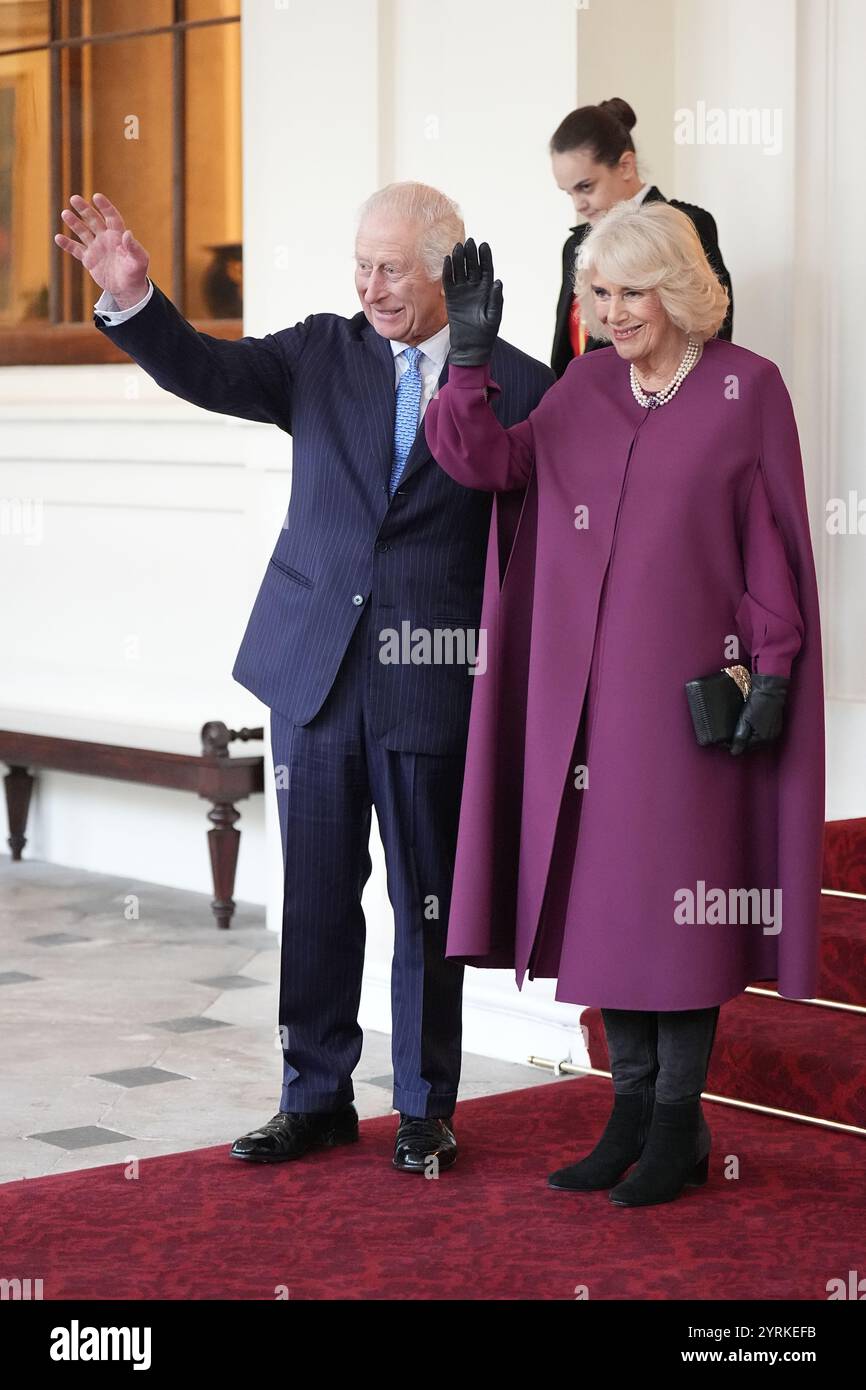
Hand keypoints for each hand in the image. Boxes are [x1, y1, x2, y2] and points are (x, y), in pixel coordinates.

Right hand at [54, 193, 149, 306]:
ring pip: (83, 232)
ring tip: (65, 213)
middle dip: (84, 209)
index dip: (105, 207)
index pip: (111, 217)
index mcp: (118, 236)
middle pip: (93, 220)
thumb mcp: (139, 261)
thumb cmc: (136, 274)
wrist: (127, 289)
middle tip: (74, 198)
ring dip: (74, 223)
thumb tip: (128, 233)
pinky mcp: (89, 259)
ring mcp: (96, 248)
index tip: (96, 196)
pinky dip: (67, 244)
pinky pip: (76, 249)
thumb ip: (134, 248)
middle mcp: (105, 238)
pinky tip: (58, 237)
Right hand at [443, 238, 502, 366]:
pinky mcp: (451, 298)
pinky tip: (447, 260)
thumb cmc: (485, 333)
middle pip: (473, 267)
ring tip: (458, 247)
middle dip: (471, 254)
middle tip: (469, 241)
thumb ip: (496, 299)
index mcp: (488, 290)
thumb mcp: (494, 316)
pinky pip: (449, 282)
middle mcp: (475, 288)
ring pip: (460, 272)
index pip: (487, 269)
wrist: (470, 347)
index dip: (485, 257)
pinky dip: (448, 271)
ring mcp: (463, 292)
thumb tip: (498, 281)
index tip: (484, 245)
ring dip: (459, 259)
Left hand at [729, 672, 789, 754]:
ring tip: (736, 731)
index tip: (723, 741)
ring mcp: (774, 732)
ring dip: (746, 737)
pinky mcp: (774, 726)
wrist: (770, 689)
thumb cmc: (758, 702)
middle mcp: (770, 738)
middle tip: (727, 736)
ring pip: (756, 740)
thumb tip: (734, 752)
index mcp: (763, 738)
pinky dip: (753, 732)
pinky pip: (762, 733)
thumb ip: (740, 737)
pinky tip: (747, 726)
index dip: (732, 745)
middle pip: (751, 745)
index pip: (744, 748)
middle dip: (739, 742)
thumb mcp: (745, 720)